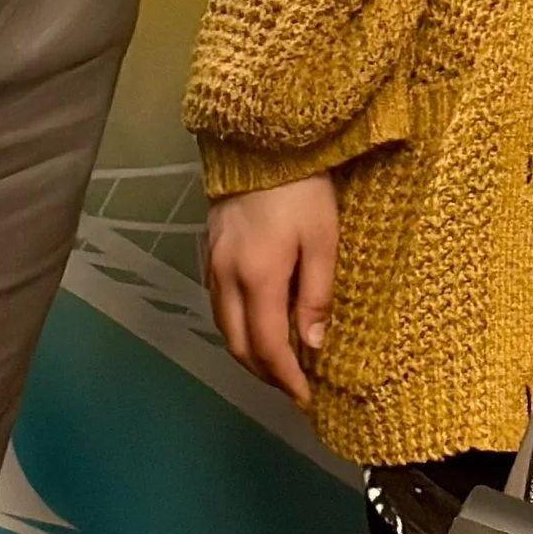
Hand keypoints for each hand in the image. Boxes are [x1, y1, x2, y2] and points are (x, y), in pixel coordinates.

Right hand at [204, 175, 339, 407]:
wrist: (262, 137)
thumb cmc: (303, 187)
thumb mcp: (323, 238)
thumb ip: (316, 294)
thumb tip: (312, 343)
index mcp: (258, 277)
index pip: (267, 346)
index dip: (285, 377)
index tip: (304, 396)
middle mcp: (227, 276)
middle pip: (237, 343)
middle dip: (263, 372)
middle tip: (291, 384)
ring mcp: (213, 262)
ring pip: (222, 325)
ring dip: (247, 351)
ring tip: (275, 360)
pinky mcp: (209, 247)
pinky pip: (217, 302)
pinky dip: (235, 325)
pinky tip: (254, 322)